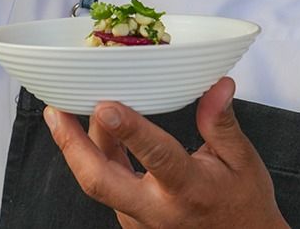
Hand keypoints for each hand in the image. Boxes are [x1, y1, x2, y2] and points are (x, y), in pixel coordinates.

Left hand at [45, 77, 289, 228]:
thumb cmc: (244, 202)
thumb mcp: (243, 160)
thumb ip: (221, 123)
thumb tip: (218, 85)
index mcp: (190, 190)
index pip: (158, 158)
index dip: (131, 131)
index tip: (106, 105)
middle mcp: (158, 210)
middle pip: (101, 182)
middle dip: (72, 146)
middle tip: (55, 111)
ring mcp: (140, 220)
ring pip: (99, 182)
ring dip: (81, 147)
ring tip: (66, 110)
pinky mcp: (132, 221)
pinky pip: (107, 186)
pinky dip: (99, 157)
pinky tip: (94, 132)